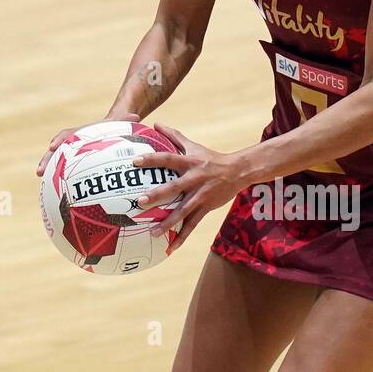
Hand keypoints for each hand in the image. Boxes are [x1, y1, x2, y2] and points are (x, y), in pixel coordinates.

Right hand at [34, 113, 140, 175]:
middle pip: (57, 150)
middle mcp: (74, 142)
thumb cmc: (117, 127)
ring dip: (49, 169)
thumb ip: (126, 121)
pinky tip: (56, 193)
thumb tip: (136, 116)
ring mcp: (73, 152)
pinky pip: (66, 170)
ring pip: (57, 161)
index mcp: (83, 133)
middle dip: (47, 159)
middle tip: (40, 171)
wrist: (114, 127)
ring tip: (41, 180)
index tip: (52, 146)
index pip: (68, 134)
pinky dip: (60, 179)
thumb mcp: (121, 124)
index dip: (60, 140)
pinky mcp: (76, 161)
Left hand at [131, 122, 246, 251]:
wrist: (238, 171)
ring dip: (168, 222)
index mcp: (190, 163)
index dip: (151, 160)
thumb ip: (174, 136)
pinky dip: (182, 236)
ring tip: (152, 233)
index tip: (134, 162)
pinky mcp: (206, 208)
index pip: (167, 159)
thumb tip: (156, 123)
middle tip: (140, 202)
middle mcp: (195, 179)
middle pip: (174, 187)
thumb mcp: (193, 146)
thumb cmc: (210, 158)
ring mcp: (201, 195)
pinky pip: (192, 224)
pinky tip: (171, 247)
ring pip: (183, 211)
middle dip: (157, 195)